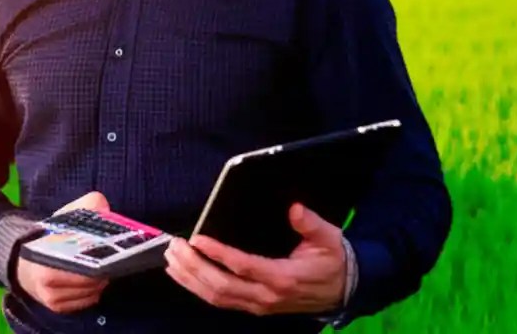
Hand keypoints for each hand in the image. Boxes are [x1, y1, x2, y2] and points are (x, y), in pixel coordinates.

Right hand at [16, 191, 110, 312]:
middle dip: (104, 268)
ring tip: (101, 266)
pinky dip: (94, 291)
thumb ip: (86, 205)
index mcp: (48, 258)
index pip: (84, 262)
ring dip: (101, 280)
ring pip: (93, 292)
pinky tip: (92, 279)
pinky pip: (88, 301)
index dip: (100, 255)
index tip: (110, 247)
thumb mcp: (64, 215)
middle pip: (92, 280)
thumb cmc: (47, 237)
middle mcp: (49, 283)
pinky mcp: (58, 308)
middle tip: (110, 256)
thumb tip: (104, 207)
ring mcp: (53, 299)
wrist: (21, 260)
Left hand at [164, 203, 347, 315]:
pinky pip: (220, 301)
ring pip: (216, 297)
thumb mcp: (329, 238)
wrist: (344, 290)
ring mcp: (258, 304)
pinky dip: (198, 288)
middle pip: (221, 285)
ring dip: (190, 279)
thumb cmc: (332, 261)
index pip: (243, 267)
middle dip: (193, 266)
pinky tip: (184, 274)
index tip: (198, 239)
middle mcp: (266, 295)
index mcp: (283, 277)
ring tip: (171, 258)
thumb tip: (295, 209)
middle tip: (175, 246)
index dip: (218, 254)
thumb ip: (311, 224)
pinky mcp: (253, 306)